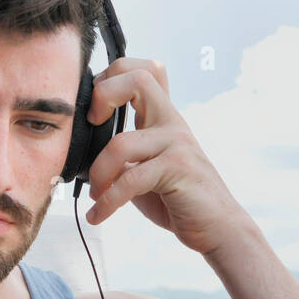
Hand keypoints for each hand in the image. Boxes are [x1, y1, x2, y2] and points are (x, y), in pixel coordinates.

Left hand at [83, 57, 250, 256]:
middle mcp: (172, 122)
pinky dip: (107, 202)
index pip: (144, 70)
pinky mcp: (178, 169)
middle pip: (138, 78)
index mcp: (162, 118)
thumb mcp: (143, 168)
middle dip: (104, 95)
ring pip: (120, 143)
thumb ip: (122, 154)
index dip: (112, 79)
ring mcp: (177, 143)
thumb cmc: (176, 199)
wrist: (215, 227)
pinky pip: (130, 180)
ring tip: (96, 195)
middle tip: (92, 126)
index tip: (95, 112)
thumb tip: (82, 150)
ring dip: (98, 174)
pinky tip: (98, 216)